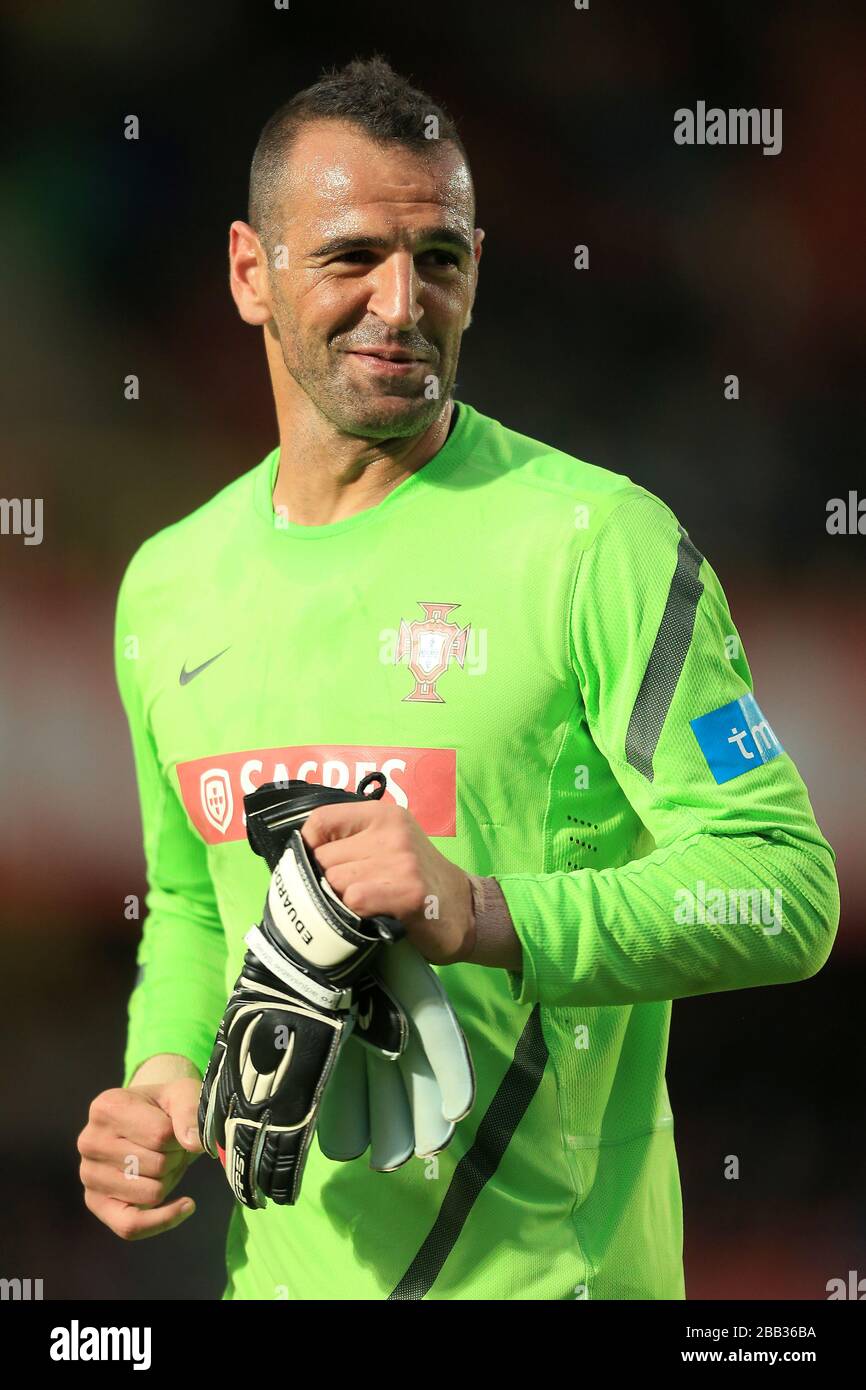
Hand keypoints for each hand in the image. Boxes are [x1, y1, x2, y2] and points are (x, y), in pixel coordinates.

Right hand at [77, 1079, 202, 1239]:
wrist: (146, 1120)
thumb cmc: (163, 1108)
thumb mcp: (181, 1093)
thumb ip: (190, 1110)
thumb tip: (194, 1144)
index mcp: (107, 1107)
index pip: (161, 1135)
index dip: (180, 1136)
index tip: (177, 1128)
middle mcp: (89, 1141)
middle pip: (158, 1165)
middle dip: (175, 1158)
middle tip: (170, 1147)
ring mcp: (89, 1175)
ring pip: (152, 1193)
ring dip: (168, 1180)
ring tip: (161, 1162)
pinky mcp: (96, 1203)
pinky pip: (131, 1226)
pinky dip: (163, 1219)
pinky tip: (186, 1205)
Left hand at [302, 799, 476, 966]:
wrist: (464, 909)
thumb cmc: (417, 877)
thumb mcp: (390, 842)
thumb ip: (353, 838)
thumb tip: (302, 853)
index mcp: (384, 814)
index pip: (321, 821)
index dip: (310, 846)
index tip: (319, 865)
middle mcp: (392, 832)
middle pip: (324, 858)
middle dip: (330, 880)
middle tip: (356, 891)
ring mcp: (401, 861)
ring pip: (335, 882)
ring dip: (342, 900)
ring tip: (368, 903)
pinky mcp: (406, 892)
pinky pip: (354, 901)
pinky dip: (356, 914)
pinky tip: (375, 915)